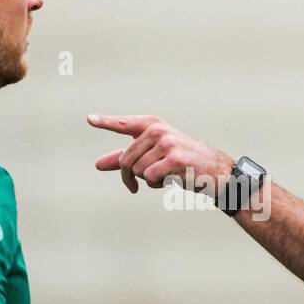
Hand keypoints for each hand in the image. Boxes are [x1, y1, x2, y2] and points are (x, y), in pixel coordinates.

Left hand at [88, 114, 231, 195]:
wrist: (214, 171)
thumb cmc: (181, 163)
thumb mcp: (152, 157)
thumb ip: (125, 159)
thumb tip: (98, 165)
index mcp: (151, 126)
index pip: (124, 124)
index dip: (106, 122)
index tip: (89, 119)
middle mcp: (158, 130)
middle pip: (126, 159)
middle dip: (130, 176)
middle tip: (138, 184)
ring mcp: (167, 143)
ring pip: (138, 170)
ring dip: (148, 180)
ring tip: (166, 175)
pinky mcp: (175, 158)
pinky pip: (150, 177)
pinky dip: (157, 184)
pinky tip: (171, 179)